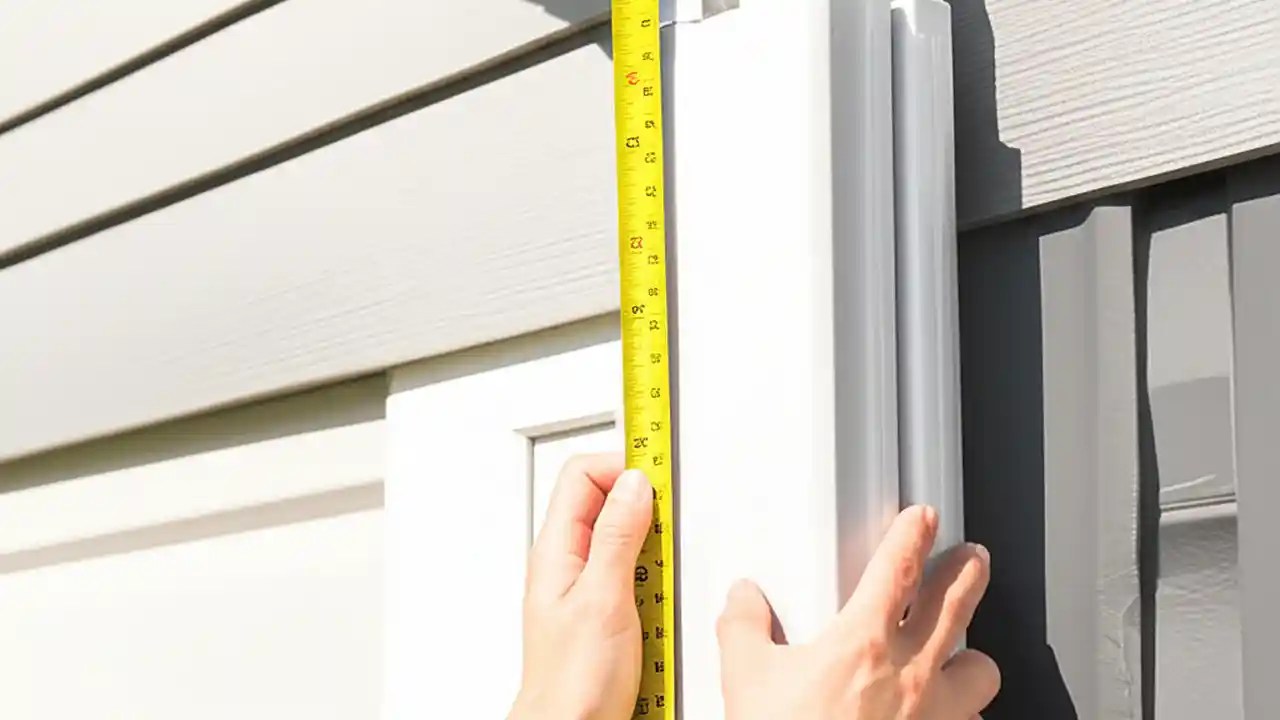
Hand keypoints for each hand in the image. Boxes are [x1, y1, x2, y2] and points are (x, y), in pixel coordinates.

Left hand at [508, 452, 653, 719]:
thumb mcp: (604, 598)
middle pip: (606, 501)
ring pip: (626, 538)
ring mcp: (586, 584)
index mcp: (555, 549)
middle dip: (645, 508)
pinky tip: (663, 598)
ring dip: (654, 548)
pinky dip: (656, 579)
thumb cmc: (571, 683)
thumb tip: (634, 483)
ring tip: (664, 570)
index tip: (658, 481)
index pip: (582, 474)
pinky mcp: (606, 608)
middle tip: (669, 523)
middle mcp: (567, 562)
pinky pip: (636, 574)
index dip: (621, 468)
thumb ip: (618, 536)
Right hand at [717, 505, 998, 719]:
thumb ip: (744, 629)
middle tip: (971, 557)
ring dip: (973, 655)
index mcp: (862, 642)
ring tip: (963, 647)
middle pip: (956, 602)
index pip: (898, 568)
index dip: (912, 534)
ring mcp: (935, 715)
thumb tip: (742, 600)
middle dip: (968, 571)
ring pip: (981, 668)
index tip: (921, 519)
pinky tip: (949, 714)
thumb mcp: (746, 679)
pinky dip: (963, 715)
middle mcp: (911, 674)